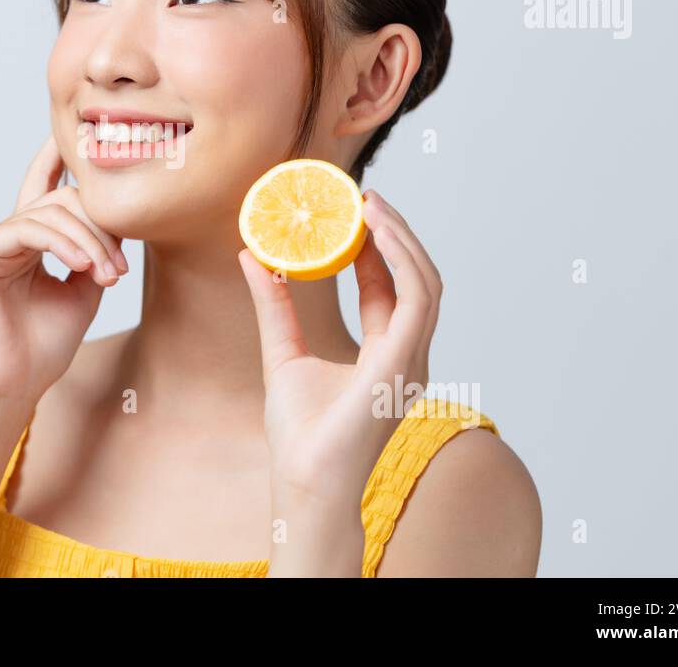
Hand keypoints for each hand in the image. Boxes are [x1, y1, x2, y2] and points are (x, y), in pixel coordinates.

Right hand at [0, 134, 129, 408]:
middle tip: (119, 268)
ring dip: (87, 239)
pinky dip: (62, 243)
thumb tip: (113, 216)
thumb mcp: (83, 290)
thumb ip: (94, 250)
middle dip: (99, 226)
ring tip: (107, 273)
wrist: (11, 389)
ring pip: (46, 212)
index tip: (89, 136)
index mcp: (26, 244)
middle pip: (59, 201)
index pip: (45, 190)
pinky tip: (83, 265)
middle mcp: (3, 238)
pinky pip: (25, 228)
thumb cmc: (43, 348)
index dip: (60, 160)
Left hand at [238, 189, 440, 518]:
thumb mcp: (283, 352)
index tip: (354, 210)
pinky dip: (403, 259)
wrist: (304, 481)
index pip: (392, 288)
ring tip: (371, 203)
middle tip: (364, 196)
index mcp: (387, 354)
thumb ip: (273, 304)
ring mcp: (412, 359)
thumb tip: (251, 255)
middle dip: (396, 233)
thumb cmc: (299, 436)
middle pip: (416, 277)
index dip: (379, 246)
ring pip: (426, 281)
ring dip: (402, 238)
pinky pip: (418, 298)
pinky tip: (377, 231)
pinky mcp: (405, 362)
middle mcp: (408, 354)